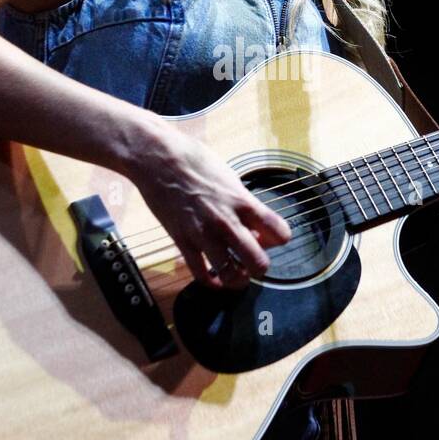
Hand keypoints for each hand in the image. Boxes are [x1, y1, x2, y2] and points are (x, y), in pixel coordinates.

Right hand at [128, 121, 291, 289]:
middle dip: (259, 266)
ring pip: (231, 274)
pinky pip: (200, 274)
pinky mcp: (182, 241)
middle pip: (259, 262)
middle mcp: (227, 221)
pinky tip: (213, 278)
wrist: (158, 158)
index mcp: (244, 202)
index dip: (278, 240)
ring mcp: (204, 234)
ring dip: (236, 278)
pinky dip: (210, 282)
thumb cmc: (194, 161)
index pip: (280, 233)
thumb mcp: (229, 177)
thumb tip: (253, 225)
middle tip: (253, 261)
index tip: (269, 238)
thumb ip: (243, 203)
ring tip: (235, 272)